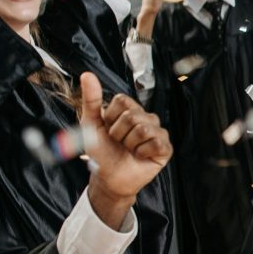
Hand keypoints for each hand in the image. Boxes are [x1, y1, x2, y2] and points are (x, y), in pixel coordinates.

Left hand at [80, 72, 170, 228]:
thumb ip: (91, 99)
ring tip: (129, 150)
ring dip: (130, 144)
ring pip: (144, 129)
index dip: (111, 118)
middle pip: (133, 116)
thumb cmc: (101, 152)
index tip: (108, 129)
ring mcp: (157, 132)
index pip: (123, 102)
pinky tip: (140, 156)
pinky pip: (156, 143)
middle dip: (119, 134)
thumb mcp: (90, 124)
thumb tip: (87, 75)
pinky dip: (143, 152)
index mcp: (130, 110)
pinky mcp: (165, 148)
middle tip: (119, 143)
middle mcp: (145, 118)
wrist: (108, 178)